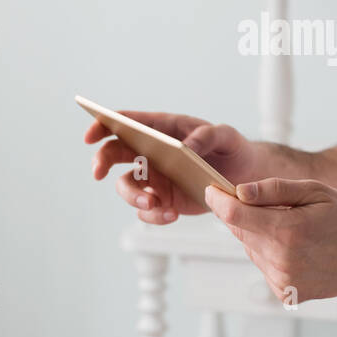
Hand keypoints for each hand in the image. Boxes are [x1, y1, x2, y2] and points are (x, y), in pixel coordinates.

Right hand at [87, 110, 261, 223]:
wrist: (245, 177)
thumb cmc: (231, 147)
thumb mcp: (226, 135)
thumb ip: (207, 135)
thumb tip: (184, 147)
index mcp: (162, 129)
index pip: (127, 122)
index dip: (103, 125)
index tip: (91, 135)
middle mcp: (151, 153)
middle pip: (114, 152)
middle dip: (101, 160)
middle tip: (98, 172)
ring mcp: (154, 178)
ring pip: (126, 186)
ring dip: (132, 195)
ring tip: (154, 203)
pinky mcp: (163, 201)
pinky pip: (147, 210)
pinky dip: (153, 215)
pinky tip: (171, 214)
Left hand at [203, 178, 336, 303]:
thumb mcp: (315, 191)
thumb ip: (274, 190)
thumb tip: (239, 191)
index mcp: (288, 230)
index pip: (234, 214)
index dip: (217, 200)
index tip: (210, 190)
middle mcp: (282, 260)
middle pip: (241, 231)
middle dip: (243, 214)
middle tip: (263, 203)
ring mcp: (283, 281)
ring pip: (251, 249)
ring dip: (259, 235)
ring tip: (290, 227)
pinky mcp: (285, 293)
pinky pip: (263, 266)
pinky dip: (270, 253)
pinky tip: (296, 247)